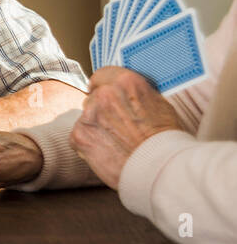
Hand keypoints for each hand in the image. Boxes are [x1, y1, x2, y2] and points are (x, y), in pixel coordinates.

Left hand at [70, 66, 181, 188]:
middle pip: (93, 97)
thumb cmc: (165, 139)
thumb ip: (136, 93)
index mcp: (125, 82)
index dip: (106, 88)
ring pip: (86, 117)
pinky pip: (79, 135)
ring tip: (116, 142)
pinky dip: (89, 143)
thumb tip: (125, 91)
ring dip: (96, 126)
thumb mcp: (159, 104)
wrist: (160, 167)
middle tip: (118, 126)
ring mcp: (88, 115)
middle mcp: (104, 94)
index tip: (110, 98)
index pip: (102, 75)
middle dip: (102, 110)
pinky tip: (107, 151)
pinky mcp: (78, 135)